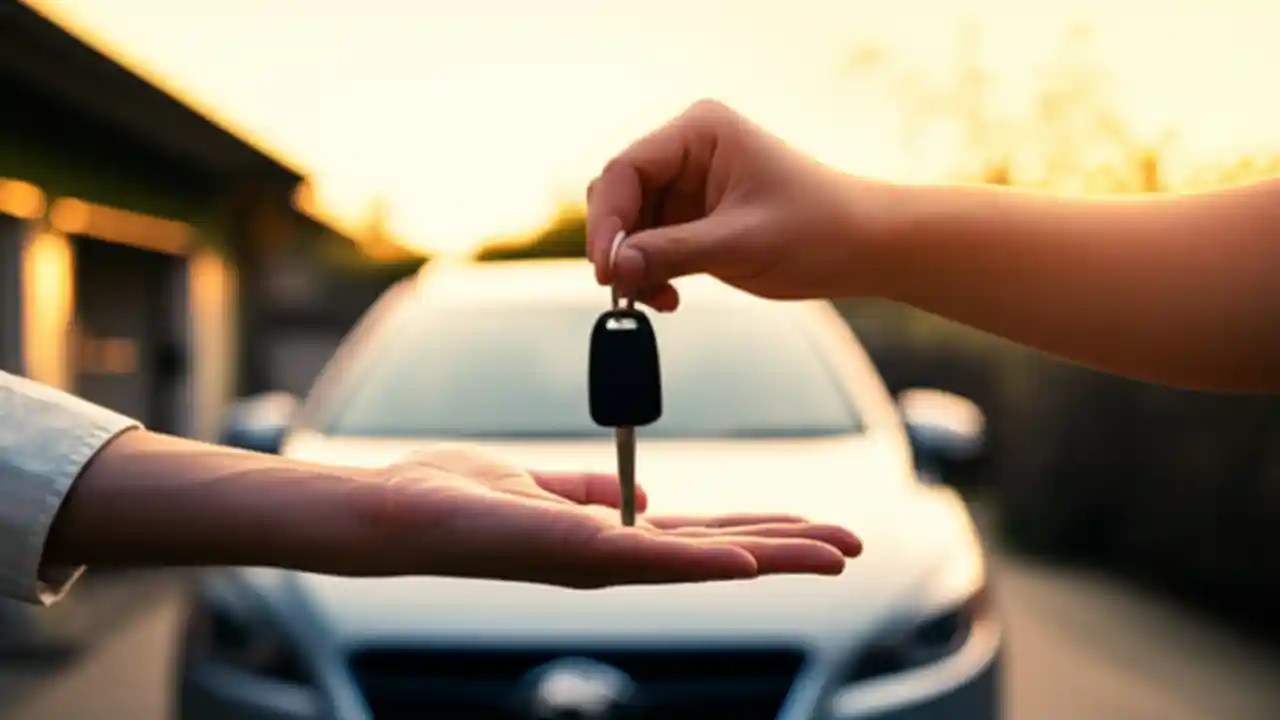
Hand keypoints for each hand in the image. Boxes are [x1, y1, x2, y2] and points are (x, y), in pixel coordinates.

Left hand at [350, 445, 860, 587]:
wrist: (400, 512)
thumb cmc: (459, 497)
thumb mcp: (540, 484)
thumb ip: (588, 489)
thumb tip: (638, 494)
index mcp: (612, 537)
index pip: (704, 534)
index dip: (762, 530)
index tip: (814, 527)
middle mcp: (617, 558)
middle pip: (721, 550)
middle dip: (789, 547)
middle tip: (855, 545)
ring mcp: (601, 563)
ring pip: (703, 559)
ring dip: (771, 556)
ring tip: (833, 554)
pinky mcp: (577, 558)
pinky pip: (650, 560)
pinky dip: (702, 561)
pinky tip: (749, 559)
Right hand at [587, 100, 894, 309]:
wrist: (865, 249)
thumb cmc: (819, 230)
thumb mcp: (740, 244)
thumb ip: (672, 252)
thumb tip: (615, 268)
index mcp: (700, 131)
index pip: (627, 169)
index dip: (608, 220)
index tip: (608, 268)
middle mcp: (688, 149)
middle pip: (621, 195)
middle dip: (619, 245)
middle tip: (621, 290)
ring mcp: (689, 183)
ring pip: (631, 225)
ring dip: (635, 265)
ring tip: (654, 299)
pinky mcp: (694, 217)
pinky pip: (651, 244)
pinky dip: (651, 272)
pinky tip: (666, 297)